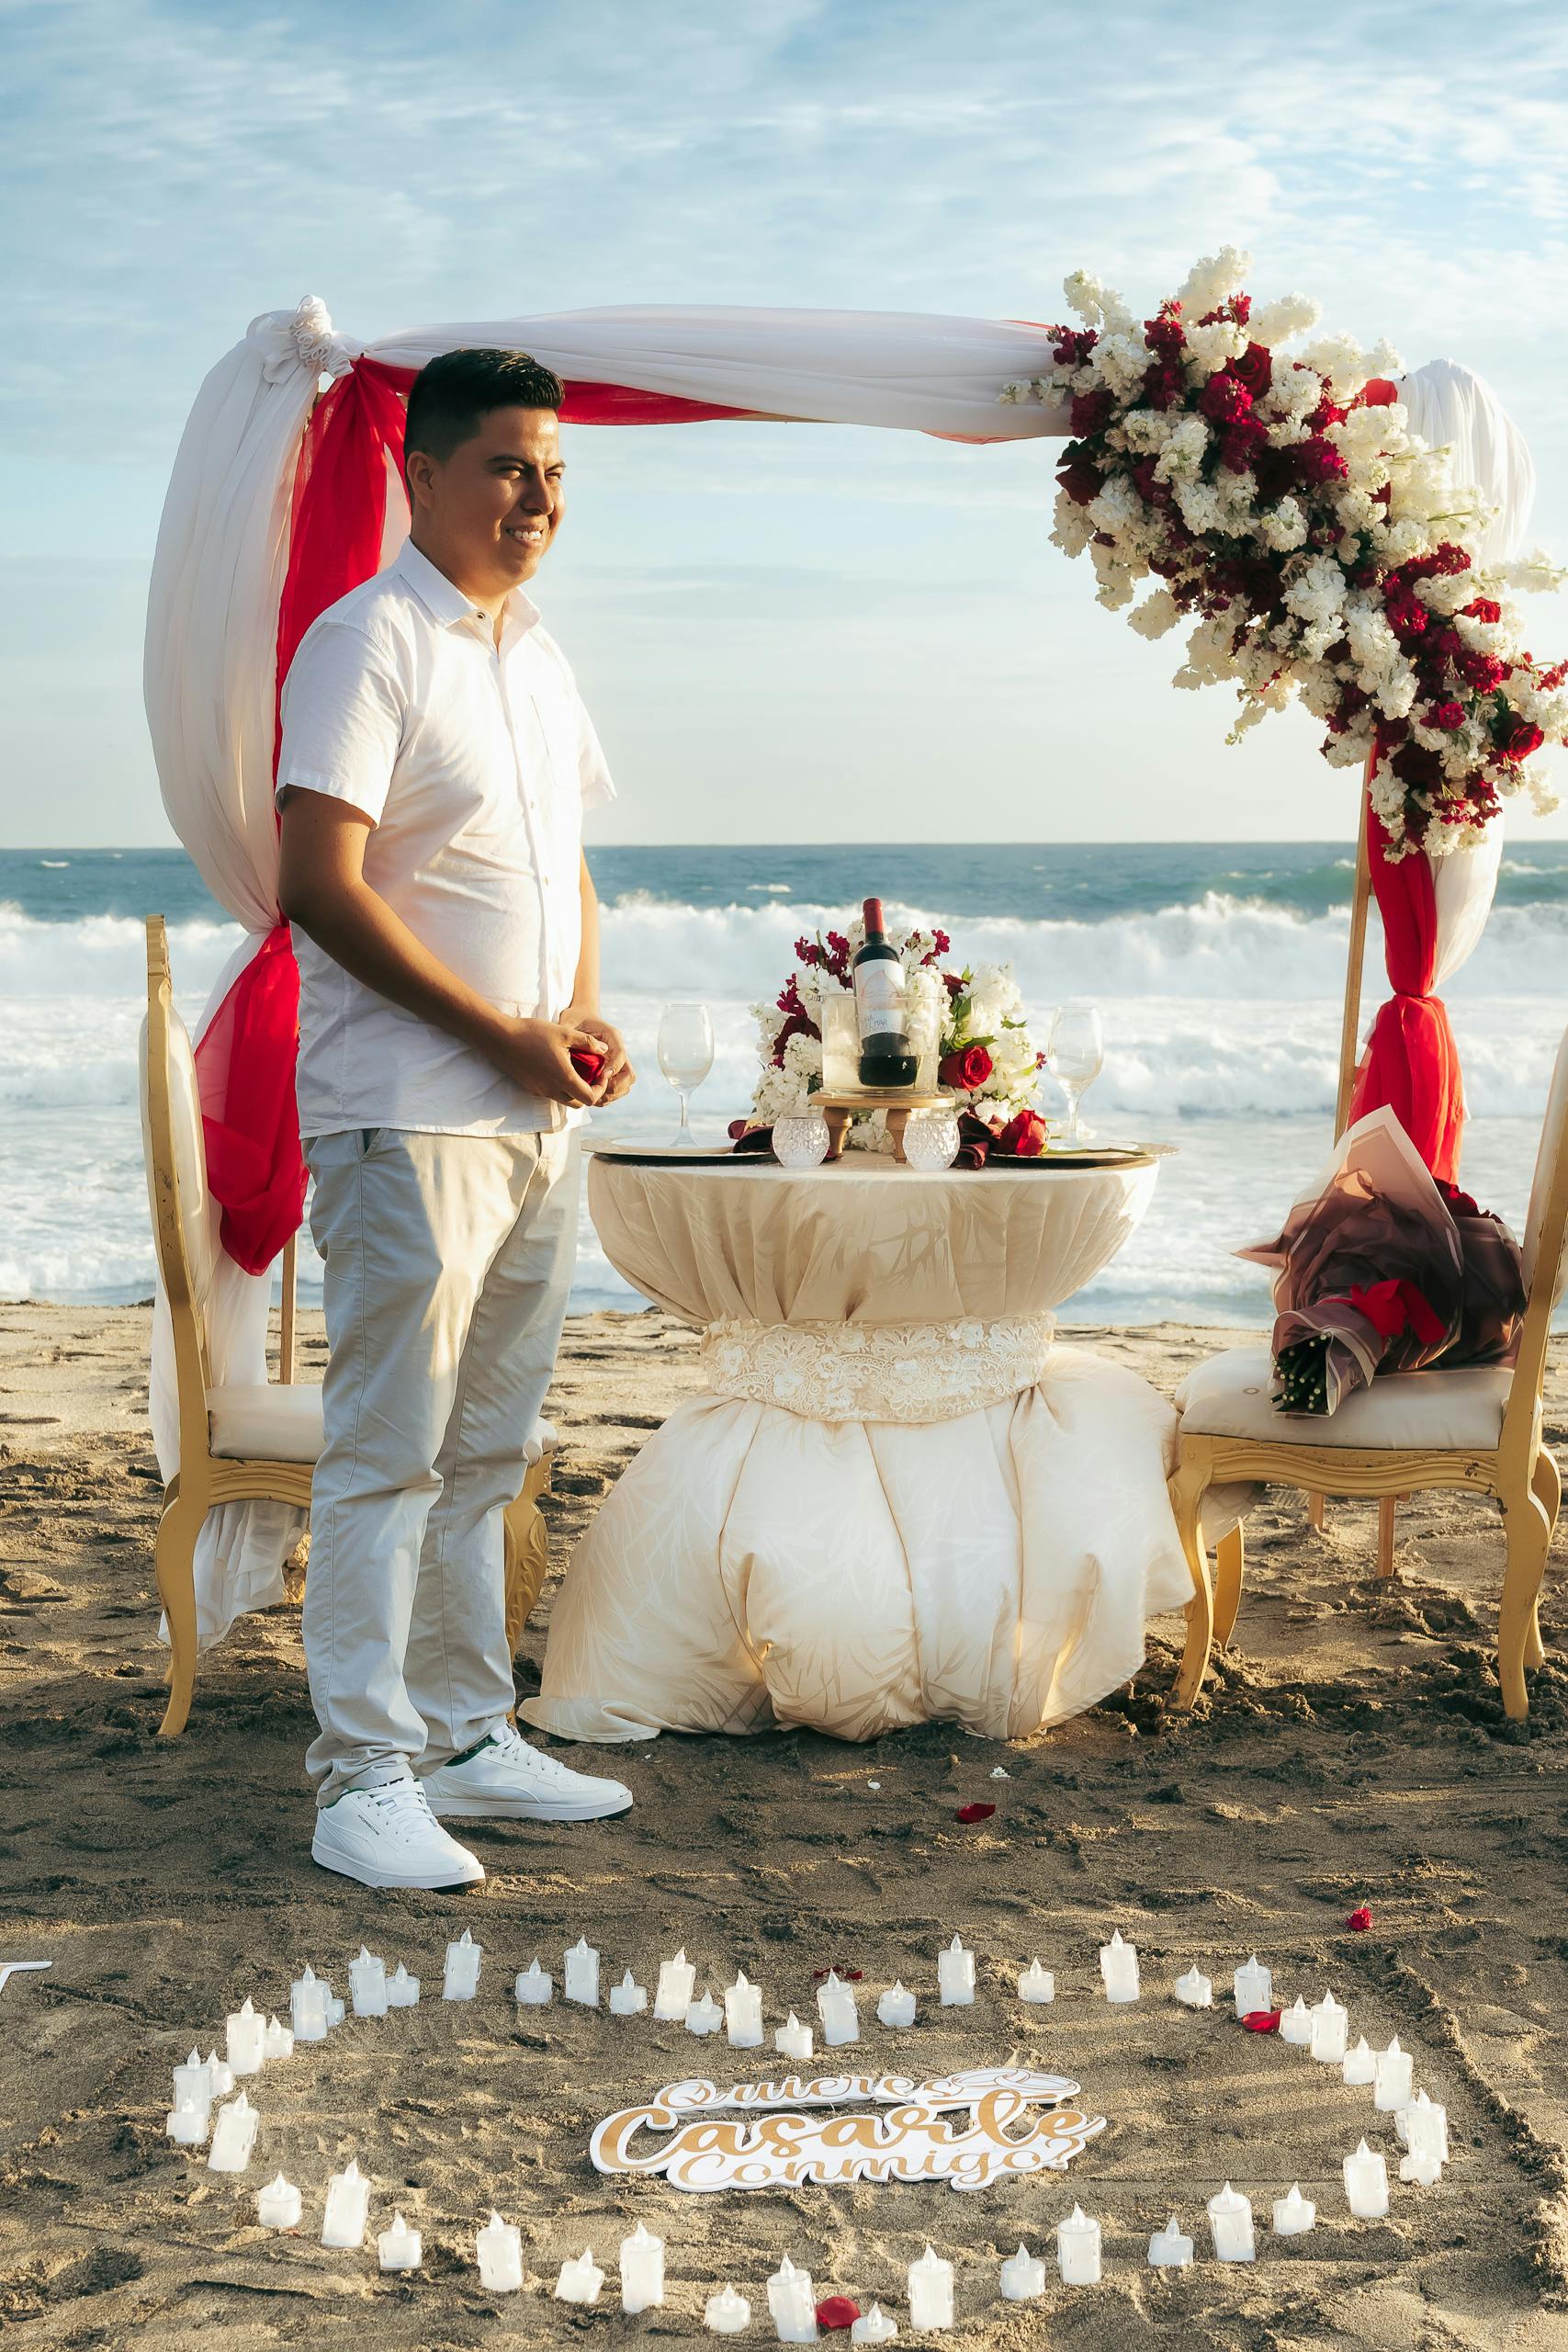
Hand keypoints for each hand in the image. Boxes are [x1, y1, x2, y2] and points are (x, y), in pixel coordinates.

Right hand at [486, 1015, 608, 1106]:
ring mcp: (540, 1090)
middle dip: (589, 1092)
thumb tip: (605, 1049)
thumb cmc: (532, 1033)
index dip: (600, 1089)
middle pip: (578, 1104)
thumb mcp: (564, 1032)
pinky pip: (551, 1094)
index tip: (600, 1073)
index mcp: (563, 1078)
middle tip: (592, 1074)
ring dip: (574, 1090)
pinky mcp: (531, 1087)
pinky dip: (560, 1087)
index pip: (590, 1098)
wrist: (499, 1038)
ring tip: (577, 1070)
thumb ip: (588, 1042)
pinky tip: (559, 1067)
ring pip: (564, 1100)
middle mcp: (552, 1090)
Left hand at [562, 1006, 635, 1104]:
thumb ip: (571, 1035)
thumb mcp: (569, 1022)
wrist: (580, 1017)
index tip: (601, 1076)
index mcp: (612, 1036)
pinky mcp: (612, 1069)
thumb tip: (573, 1050)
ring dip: (613, 1094)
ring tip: (594, 1098)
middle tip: (597, 1092)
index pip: (620, 1055)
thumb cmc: (574, 1018)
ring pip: (626, 1083)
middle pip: (629, 1074)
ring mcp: (617, 1061)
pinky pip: (618, 1087)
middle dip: (615, 1086)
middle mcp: (618, 1050)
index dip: (613, 1068)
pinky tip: (592, 1096)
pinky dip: (608, 1095)